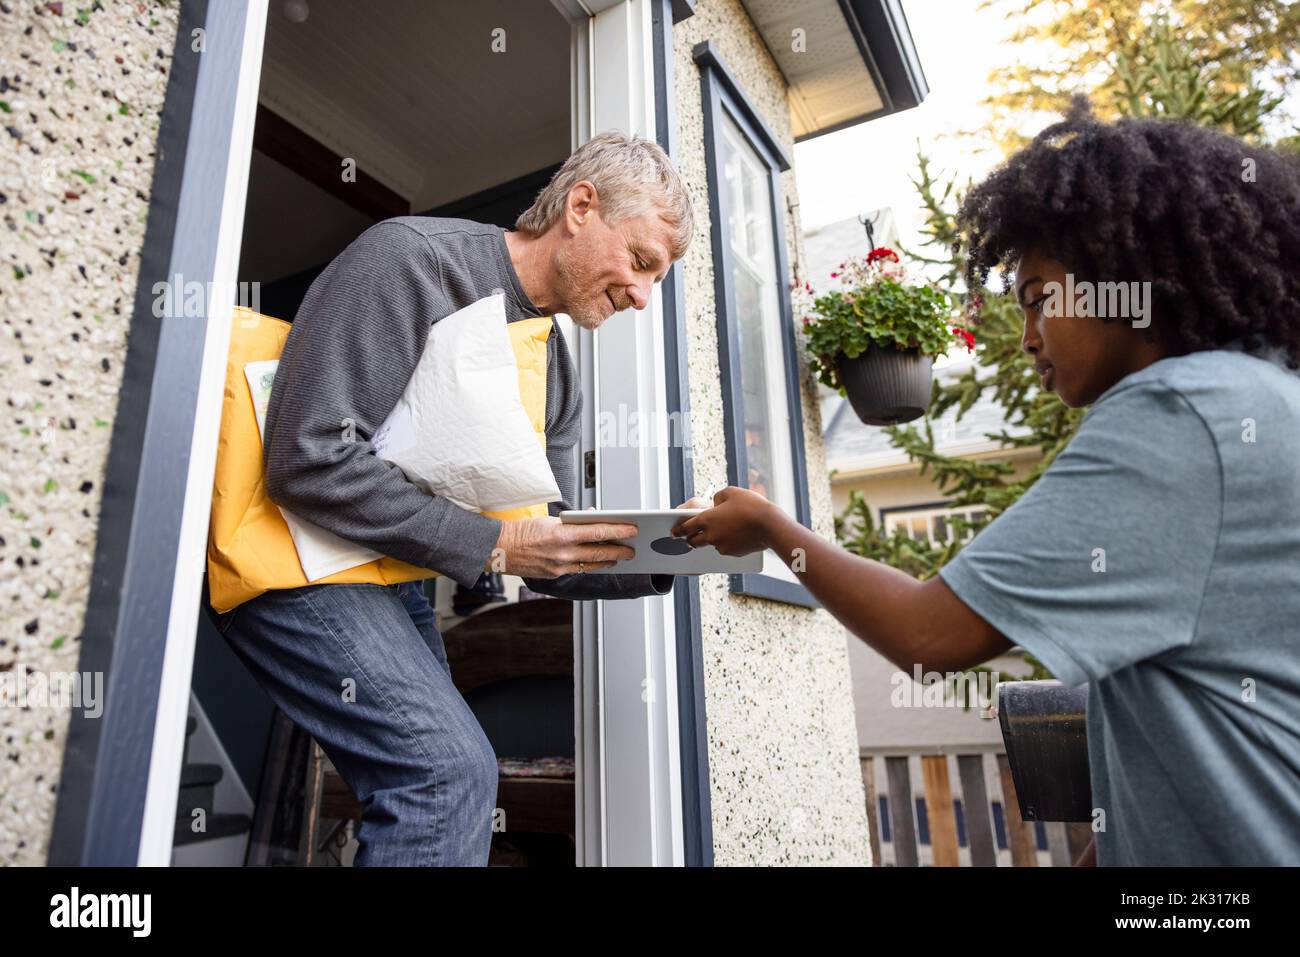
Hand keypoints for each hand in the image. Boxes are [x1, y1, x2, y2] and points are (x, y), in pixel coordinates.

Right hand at [494, 517, 636, 577]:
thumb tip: (592, 518)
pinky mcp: (555, 575)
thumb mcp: (550, 520)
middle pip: (600, 552)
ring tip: (620, 556)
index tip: (632, 528)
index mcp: (562, 534)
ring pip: (592, 564)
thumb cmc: (523, 531)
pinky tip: (600, 562)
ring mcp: (560, 566)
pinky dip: (591, 564)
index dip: (618, 530)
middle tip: (633, 549)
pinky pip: (579, 569)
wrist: (500, 549)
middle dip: (619, 550)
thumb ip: (573, 522)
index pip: (598, 531)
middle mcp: (563, 552)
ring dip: (609, 560)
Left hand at [670, 486, 782, 556]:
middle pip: (693, 541)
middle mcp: (710, 535)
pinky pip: (725, 548)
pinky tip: (737, 533)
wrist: (769, 525)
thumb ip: (717, 497)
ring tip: (725, 528)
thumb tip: (714, 504)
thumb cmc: (751, 506)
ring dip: (712, 538)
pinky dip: (727, 542)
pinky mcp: (732, 553)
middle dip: (691, 538)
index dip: (678, 529)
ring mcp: (721, 546)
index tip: (674, 532)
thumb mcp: (731, 492)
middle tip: (692, 535)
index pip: (685, 527)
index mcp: (706, 519)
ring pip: (711, 544)